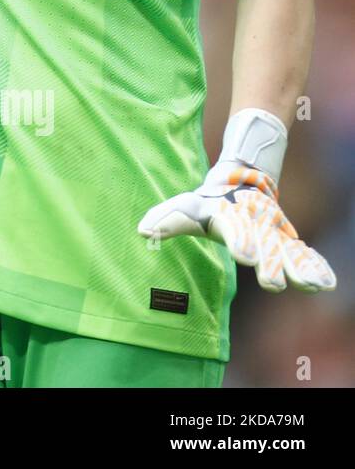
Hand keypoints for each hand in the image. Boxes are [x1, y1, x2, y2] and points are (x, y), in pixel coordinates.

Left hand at [137, 161, 336, 292]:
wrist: (241, 182)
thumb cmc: (208, 203)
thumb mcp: (186, 208)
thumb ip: (166, 220)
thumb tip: (142, 230)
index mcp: (230, 218)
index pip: (235, 230)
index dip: (240, 241)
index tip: (245, 254)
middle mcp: (255, 227)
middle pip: (264, 247)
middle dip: (269, 264)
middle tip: (272, 283)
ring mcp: (274, 235)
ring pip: (288, 253)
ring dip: (299, 269)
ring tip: (311, 285)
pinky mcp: (286, 243)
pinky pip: (303, 255)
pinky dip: (315, 267)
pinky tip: (326, 283)